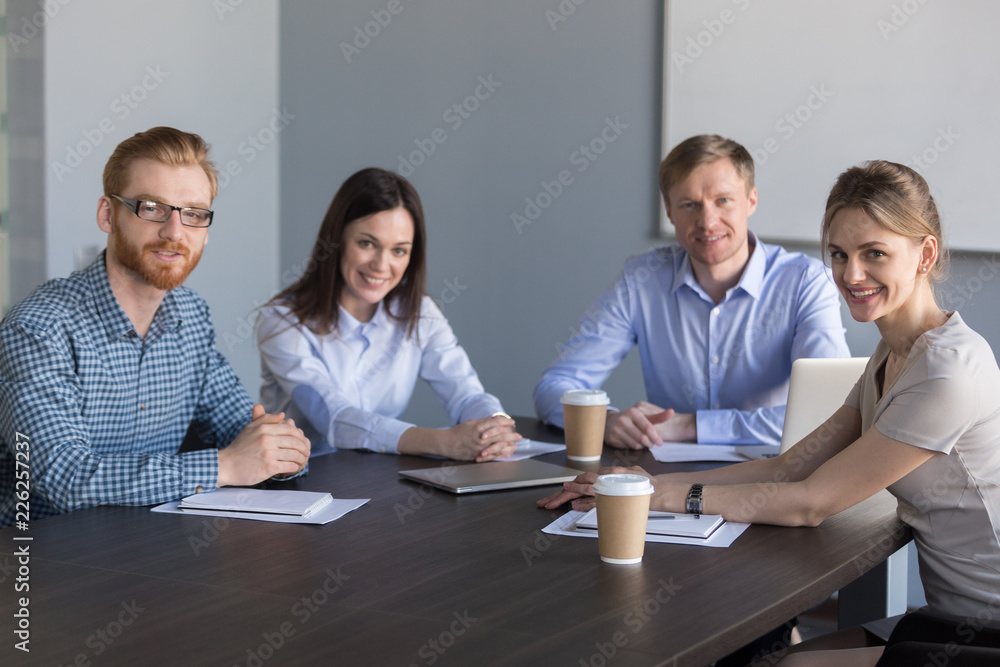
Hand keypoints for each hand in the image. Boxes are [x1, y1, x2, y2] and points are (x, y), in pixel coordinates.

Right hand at [217, 404, 310, 486]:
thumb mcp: (250, 428)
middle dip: (303, 448)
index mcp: (264, 428)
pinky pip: (289, 466)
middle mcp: (267, 439)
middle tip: (305, 452)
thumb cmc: (239, 447)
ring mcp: (268, 454)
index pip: (290, 429)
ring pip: (294, 455)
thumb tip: (283, 415)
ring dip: (301, 459)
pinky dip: (294, 468)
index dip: (299, 435)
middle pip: (295, 442)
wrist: (226, 465)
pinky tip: (293, 468)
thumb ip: (266, 419)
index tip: (302, 441)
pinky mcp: (269, 467)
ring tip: (301, 461)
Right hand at [447, 415, 521, 461]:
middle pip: (500, 435)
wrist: (446, 443)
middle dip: (512, 435)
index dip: (506, 421)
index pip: (496, 422)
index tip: (512, 422)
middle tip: (519, 436)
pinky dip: (502, 454)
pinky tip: (507, 453)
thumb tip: (497, 419)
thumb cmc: (458, 432)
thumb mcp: (472, 423)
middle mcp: (480, 437)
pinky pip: (493, 456)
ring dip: (509, 446)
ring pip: (499, 446)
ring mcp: (480, 448)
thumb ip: (485, 422)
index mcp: (479, 427)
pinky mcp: (478, 455)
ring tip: (515, 445)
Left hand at [536, 466, 653, 511]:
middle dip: (562, 494)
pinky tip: (575, 506)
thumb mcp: (628, 473)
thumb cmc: (644, 483)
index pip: (583, 479)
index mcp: (606, 475)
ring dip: (571, 494)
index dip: (569, 486)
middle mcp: (606, 480)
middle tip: (547, 502)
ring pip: (587, 490)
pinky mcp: (616, 498)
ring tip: (557, 499)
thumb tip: (600, 476)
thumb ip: (614, 473)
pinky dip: (586, 503)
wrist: (660, 492)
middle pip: (580, 484)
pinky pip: (598, 501)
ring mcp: (611, 488)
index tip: (558, 493)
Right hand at [605, 401, 674, 448]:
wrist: (609, 421)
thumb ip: (658, 416)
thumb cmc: (631, 419)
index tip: (660, 443)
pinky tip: (631, 442)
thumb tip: (672, 412)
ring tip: (642, 442)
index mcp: (633, 412)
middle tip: (651, 444)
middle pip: (642, 438)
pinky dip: (632, 447)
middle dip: (649, 443)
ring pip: (636, 444)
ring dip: (642, 446)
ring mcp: (615, 429)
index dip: (656, 437)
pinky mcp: (611, 438)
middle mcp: (623, 419)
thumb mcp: (644, 416)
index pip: (648, 427)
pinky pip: (627, 448)